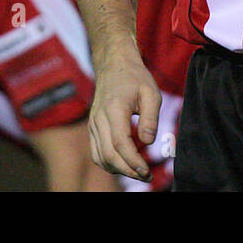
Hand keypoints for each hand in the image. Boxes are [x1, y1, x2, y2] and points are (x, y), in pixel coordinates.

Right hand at [88, 48, 161, 180]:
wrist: (114, 65)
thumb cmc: (135, 78)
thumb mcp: (151, 92)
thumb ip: (150, 118)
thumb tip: (147, 143)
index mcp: (114, 109)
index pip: (120, 144)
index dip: (133, 161)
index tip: (146, 171)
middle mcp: (99, 119)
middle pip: (109, 155)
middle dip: (128, 170)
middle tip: (146, 176)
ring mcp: (93, 124)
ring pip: (100, 157)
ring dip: (118, 169)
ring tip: (137, 172)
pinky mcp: (92, 128)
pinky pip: (96, 153)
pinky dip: (109, 163)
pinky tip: (124, 165)